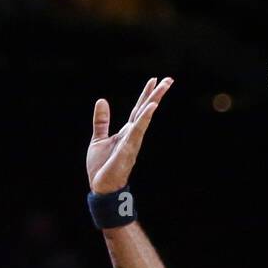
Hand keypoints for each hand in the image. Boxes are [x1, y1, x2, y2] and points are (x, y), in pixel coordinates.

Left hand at [87, 77, 171, 193]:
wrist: (100, 187)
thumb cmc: (101, 167)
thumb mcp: (98, 139)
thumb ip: (102, 121)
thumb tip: (101, 100)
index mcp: (126, 132)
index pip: (138, 110)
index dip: (145, 95)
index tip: (154, 80)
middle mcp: (132, 135)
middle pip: (145, 111)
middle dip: (156, 95)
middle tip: (169, 79)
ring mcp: (132, 142)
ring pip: (145, 118)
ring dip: (154, 102)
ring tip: (163, 87)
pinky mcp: (128, 149)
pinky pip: (137, 131)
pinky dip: (144, 119)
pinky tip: (151, 107)